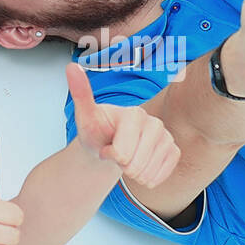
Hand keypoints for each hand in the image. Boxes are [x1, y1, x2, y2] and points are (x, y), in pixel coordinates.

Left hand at [66, 63, 179, 186]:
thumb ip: (81, 93)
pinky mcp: (174, 151)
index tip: (106, 144)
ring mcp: (167, 137)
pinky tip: (139, 164)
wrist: (108, 145)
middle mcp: (155, 123)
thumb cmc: (97, 132)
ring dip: (132, 174)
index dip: (109, 155)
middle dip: (121, 166)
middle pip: (135, 166)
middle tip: (116, 152)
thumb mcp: (85, 116)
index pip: (121, 154)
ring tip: (126, 157)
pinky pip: (160, 177)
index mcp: (134, 113)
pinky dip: (146, 178)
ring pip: (147, 174)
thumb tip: (71, 66)